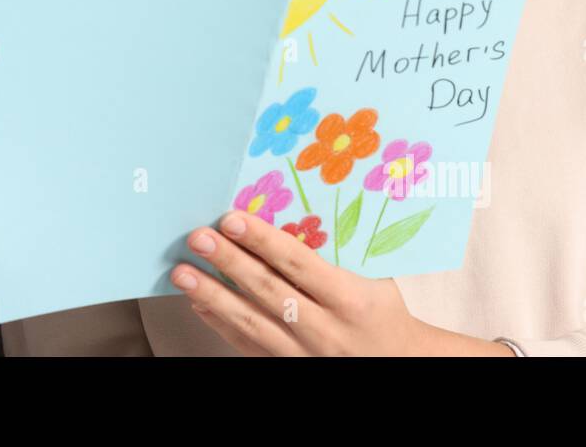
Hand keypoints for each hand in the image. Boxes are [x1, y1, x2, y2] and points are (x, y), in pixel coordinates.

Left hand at [170, 209, 509, 355]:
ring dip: (212, 295)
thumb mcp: (374, 280)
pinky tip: (199, 303)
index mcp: (350, 299)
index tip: (231, 219)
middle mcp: (324, 329)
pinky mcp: (287, 368)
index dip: (262, 240)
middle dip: (228, 262)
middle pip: (267, 291)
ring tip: (182, 272)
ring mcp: (302, 354)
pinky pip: (247, 345)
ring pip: (250, 322)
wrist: (403, 366)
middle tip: (197, 237)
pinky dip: (220, 324)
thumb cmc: (385, 315)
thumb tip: (287, 216)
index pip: (297, 264)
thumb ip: (335, 255)